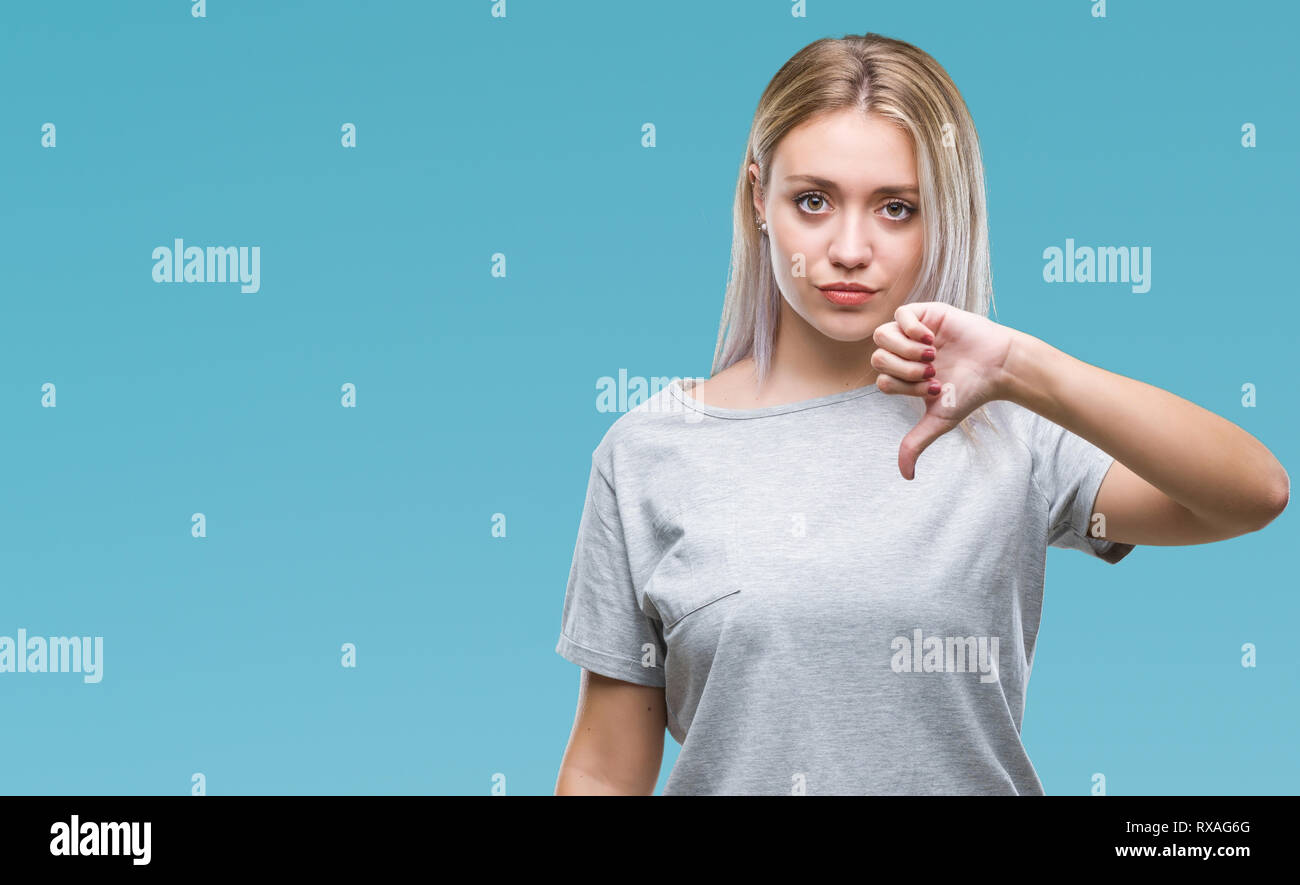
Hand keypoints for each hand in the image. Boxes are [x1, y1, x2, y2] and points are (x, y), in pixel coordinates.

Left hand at [870, 301, 1017, 479]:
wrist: (998, 367)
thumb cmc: (970, 392)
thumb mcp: (939, 420)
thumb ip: (916, 443)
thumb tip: (906, 475)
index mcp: (903, 375)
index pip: (882, 381)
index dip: (905, 387)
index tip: (933, 387)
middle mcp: (904, 353)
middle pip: (876, 358)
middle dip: (904, 370)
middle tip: (933, 372)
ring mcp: (913, 332)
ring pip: (881, 336)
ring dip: (906, 351)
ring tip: (933, 355)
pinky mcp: (926, 312)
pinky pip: (899, 314)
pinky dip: (912, 330)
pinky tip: (932, 339)